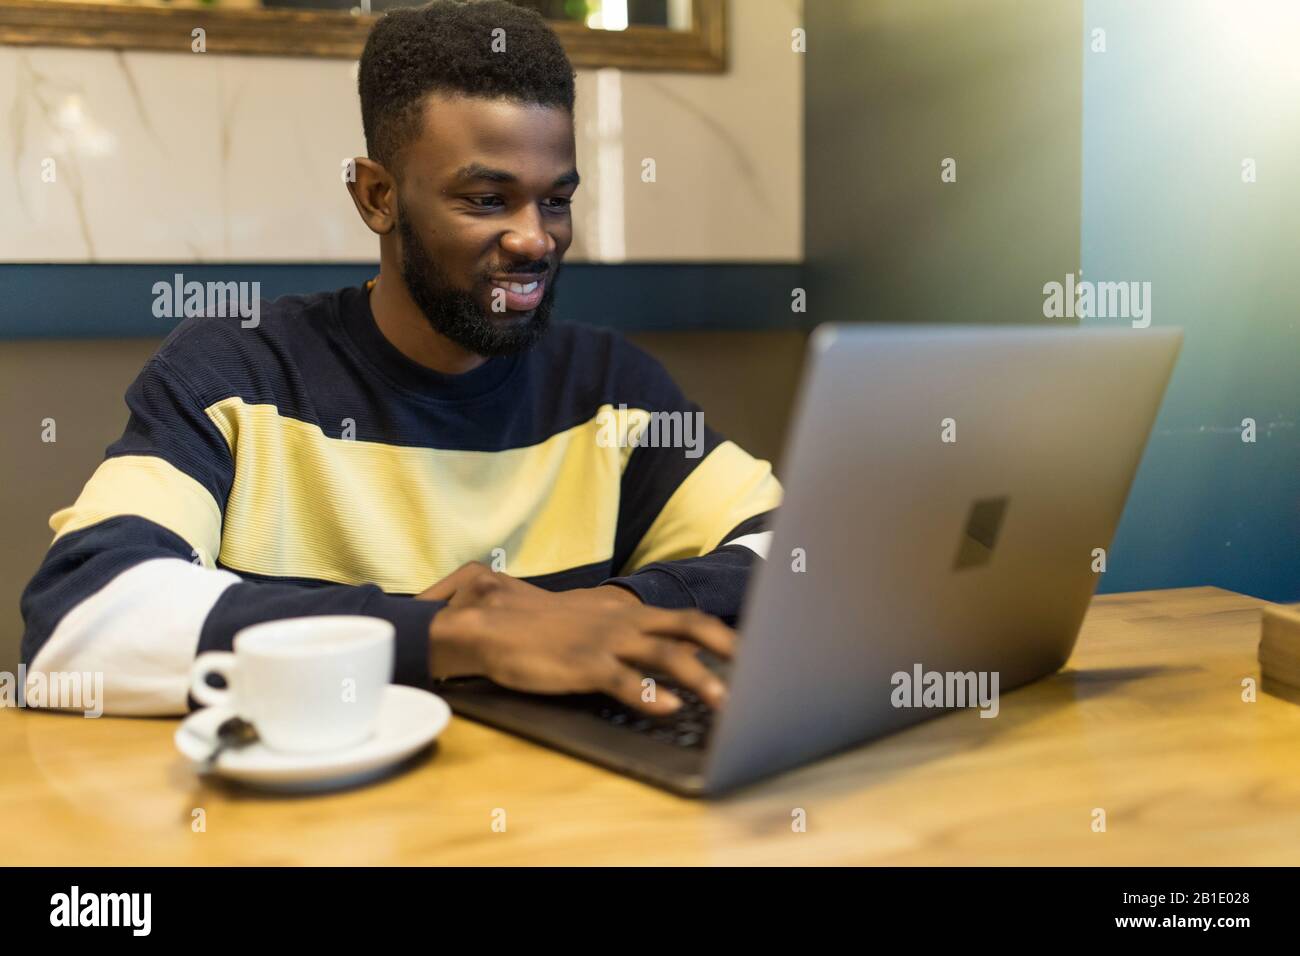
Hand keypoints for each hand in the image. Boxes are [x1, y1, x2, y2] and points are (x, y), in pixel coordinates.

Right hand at [421, 567, 731, 713]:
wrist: (482, 625)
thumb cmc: (522, 620)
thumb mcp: (571, 614)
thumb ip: (602, 619)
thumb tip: (630, 627)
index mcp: (618, 608)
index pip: (674, 617)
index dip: (710, 634)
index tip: (737, 650)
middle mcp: (620, 620)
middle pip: (687, 625)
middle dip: (724, 644)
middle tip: (755, 664)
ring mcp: (605, 641)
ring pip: (667, 655)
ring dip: (702, 678)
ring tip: (726, 701)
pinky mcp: (585, 666)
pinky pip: (627, 682)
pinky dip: (652, 695)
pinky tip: (671, 709)